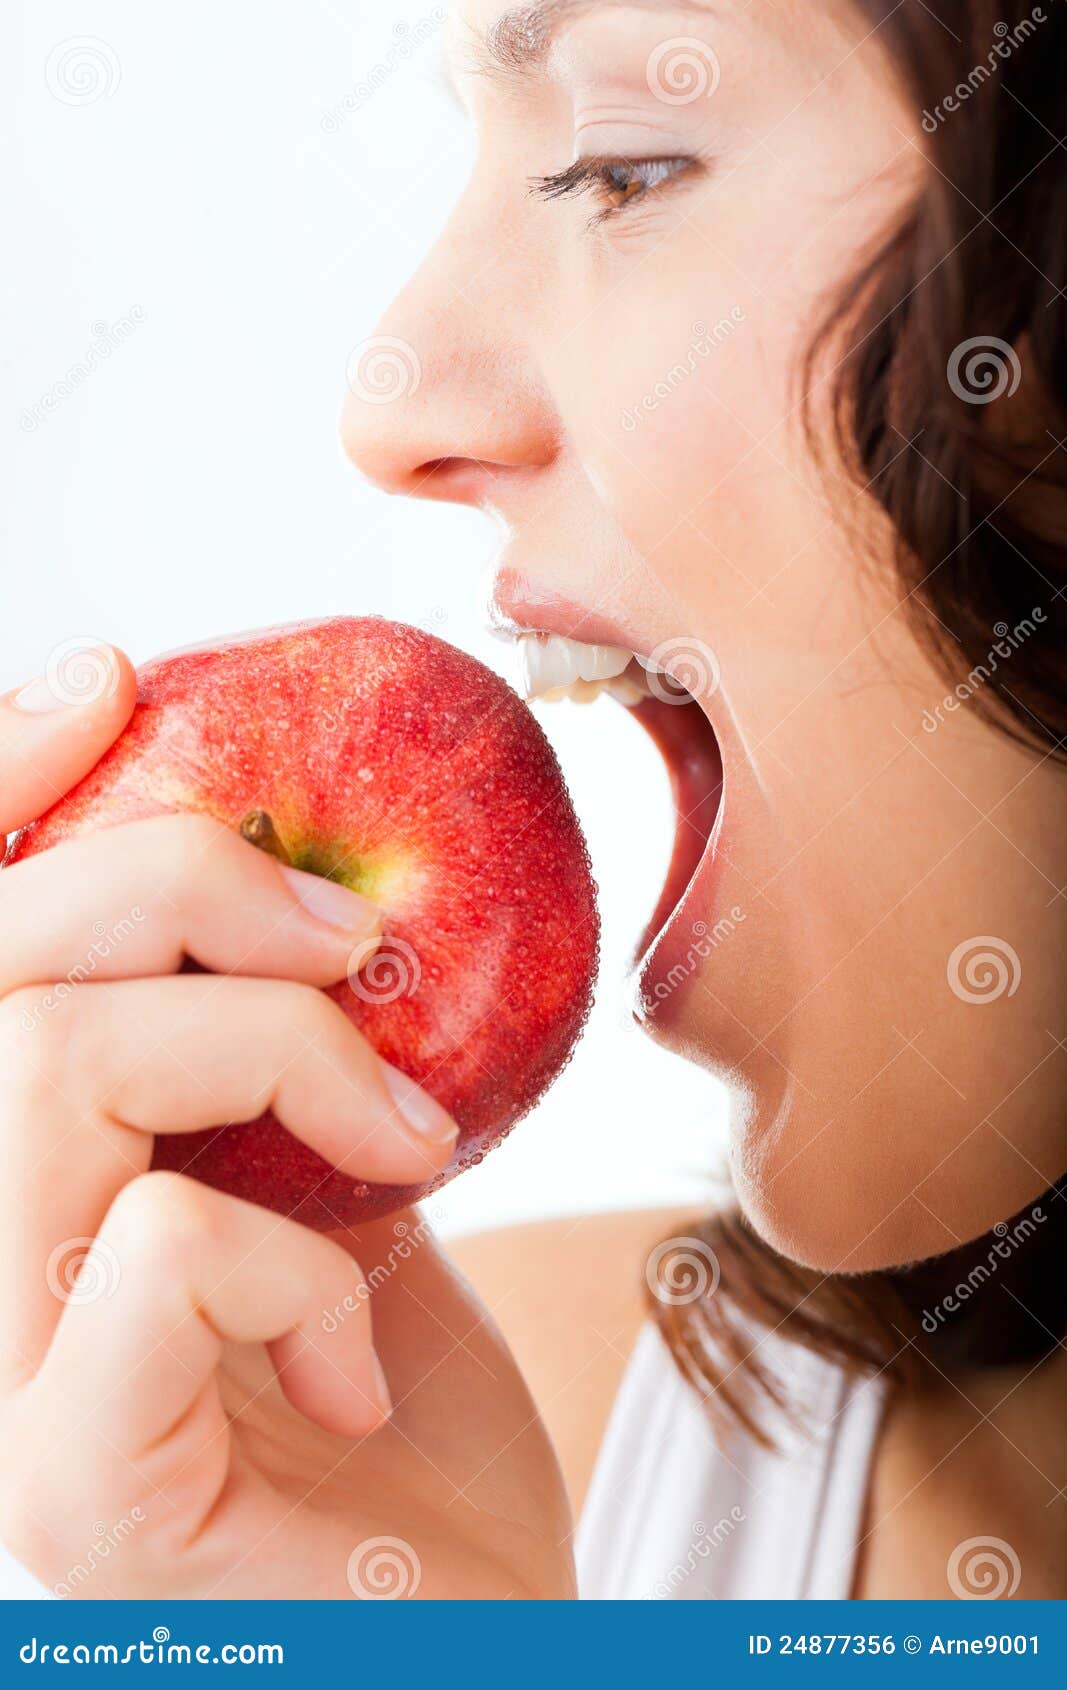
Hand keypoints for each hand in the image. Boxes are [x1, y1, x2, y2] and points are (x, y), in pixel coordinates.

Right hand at [0, 646, 573, 1599]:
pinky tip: (357, 1355)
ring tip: (399, 1136)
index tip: (112, 680)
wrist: (458, 1640)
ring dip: (270, 1054)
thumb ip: (269, 1069)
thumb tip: (300, 902)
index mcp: (2, 1194)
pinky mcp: (66, 1494)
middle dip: (181, 885)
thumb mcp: (328, 1200)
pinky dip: (302, 1258)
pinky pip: (156, 1252)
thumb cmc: (389, 1441)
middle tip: (346, 941)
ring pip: (39, 1072)